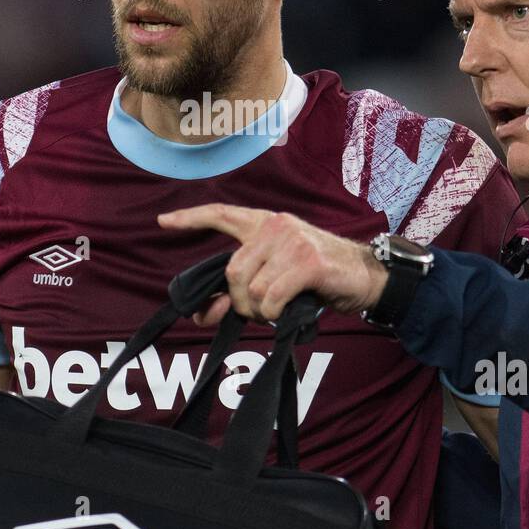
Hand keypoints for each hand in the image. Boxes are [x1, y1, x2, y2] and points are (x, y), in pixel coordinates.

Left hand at [157, 204, 388, 325]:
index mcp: (265, 224)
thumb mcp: (275, 278)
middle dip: (239, 302)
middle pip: (233, 271)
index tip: (163, 222)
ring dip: (260, 312)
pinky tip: (286, 312)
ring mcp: (292, 241)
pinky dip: (274, 314)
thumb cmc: (317, 277)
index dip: (191, 219)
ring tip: (278, 310)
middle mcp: (276, 226)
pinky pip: (272, 298)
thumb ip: (237, 292)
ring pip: (251, 289)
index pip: (222, 214)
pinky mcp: (308, 262)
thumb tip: (200, 315)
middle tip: (259, 311)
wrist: (364, 276)